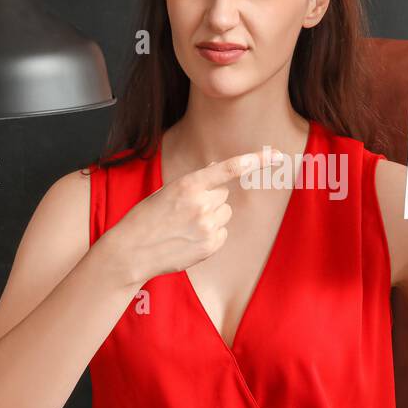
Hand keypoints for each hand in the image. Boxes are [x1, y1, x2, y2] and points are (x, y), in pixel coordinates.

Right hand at [101, 147, 282, 284]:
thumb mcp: (168, 191)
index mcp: (189, 184)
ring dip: (211, 217)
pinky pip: (223, 232)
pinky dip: (210, 235)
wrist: (132, 251)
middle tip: (185, 211)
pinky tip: (189, 239)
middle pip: (223, 194)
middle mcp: (201, 204)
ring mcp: (208, 226)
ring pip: (224, 213)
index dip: (255, 161)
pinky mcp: (211, 245)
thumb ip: (196, 182)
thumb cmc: (147, 218)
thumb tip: (219, 170)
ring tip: (185, 227)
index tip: (276, 156)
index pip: (228, 169)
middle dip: (210, 199)